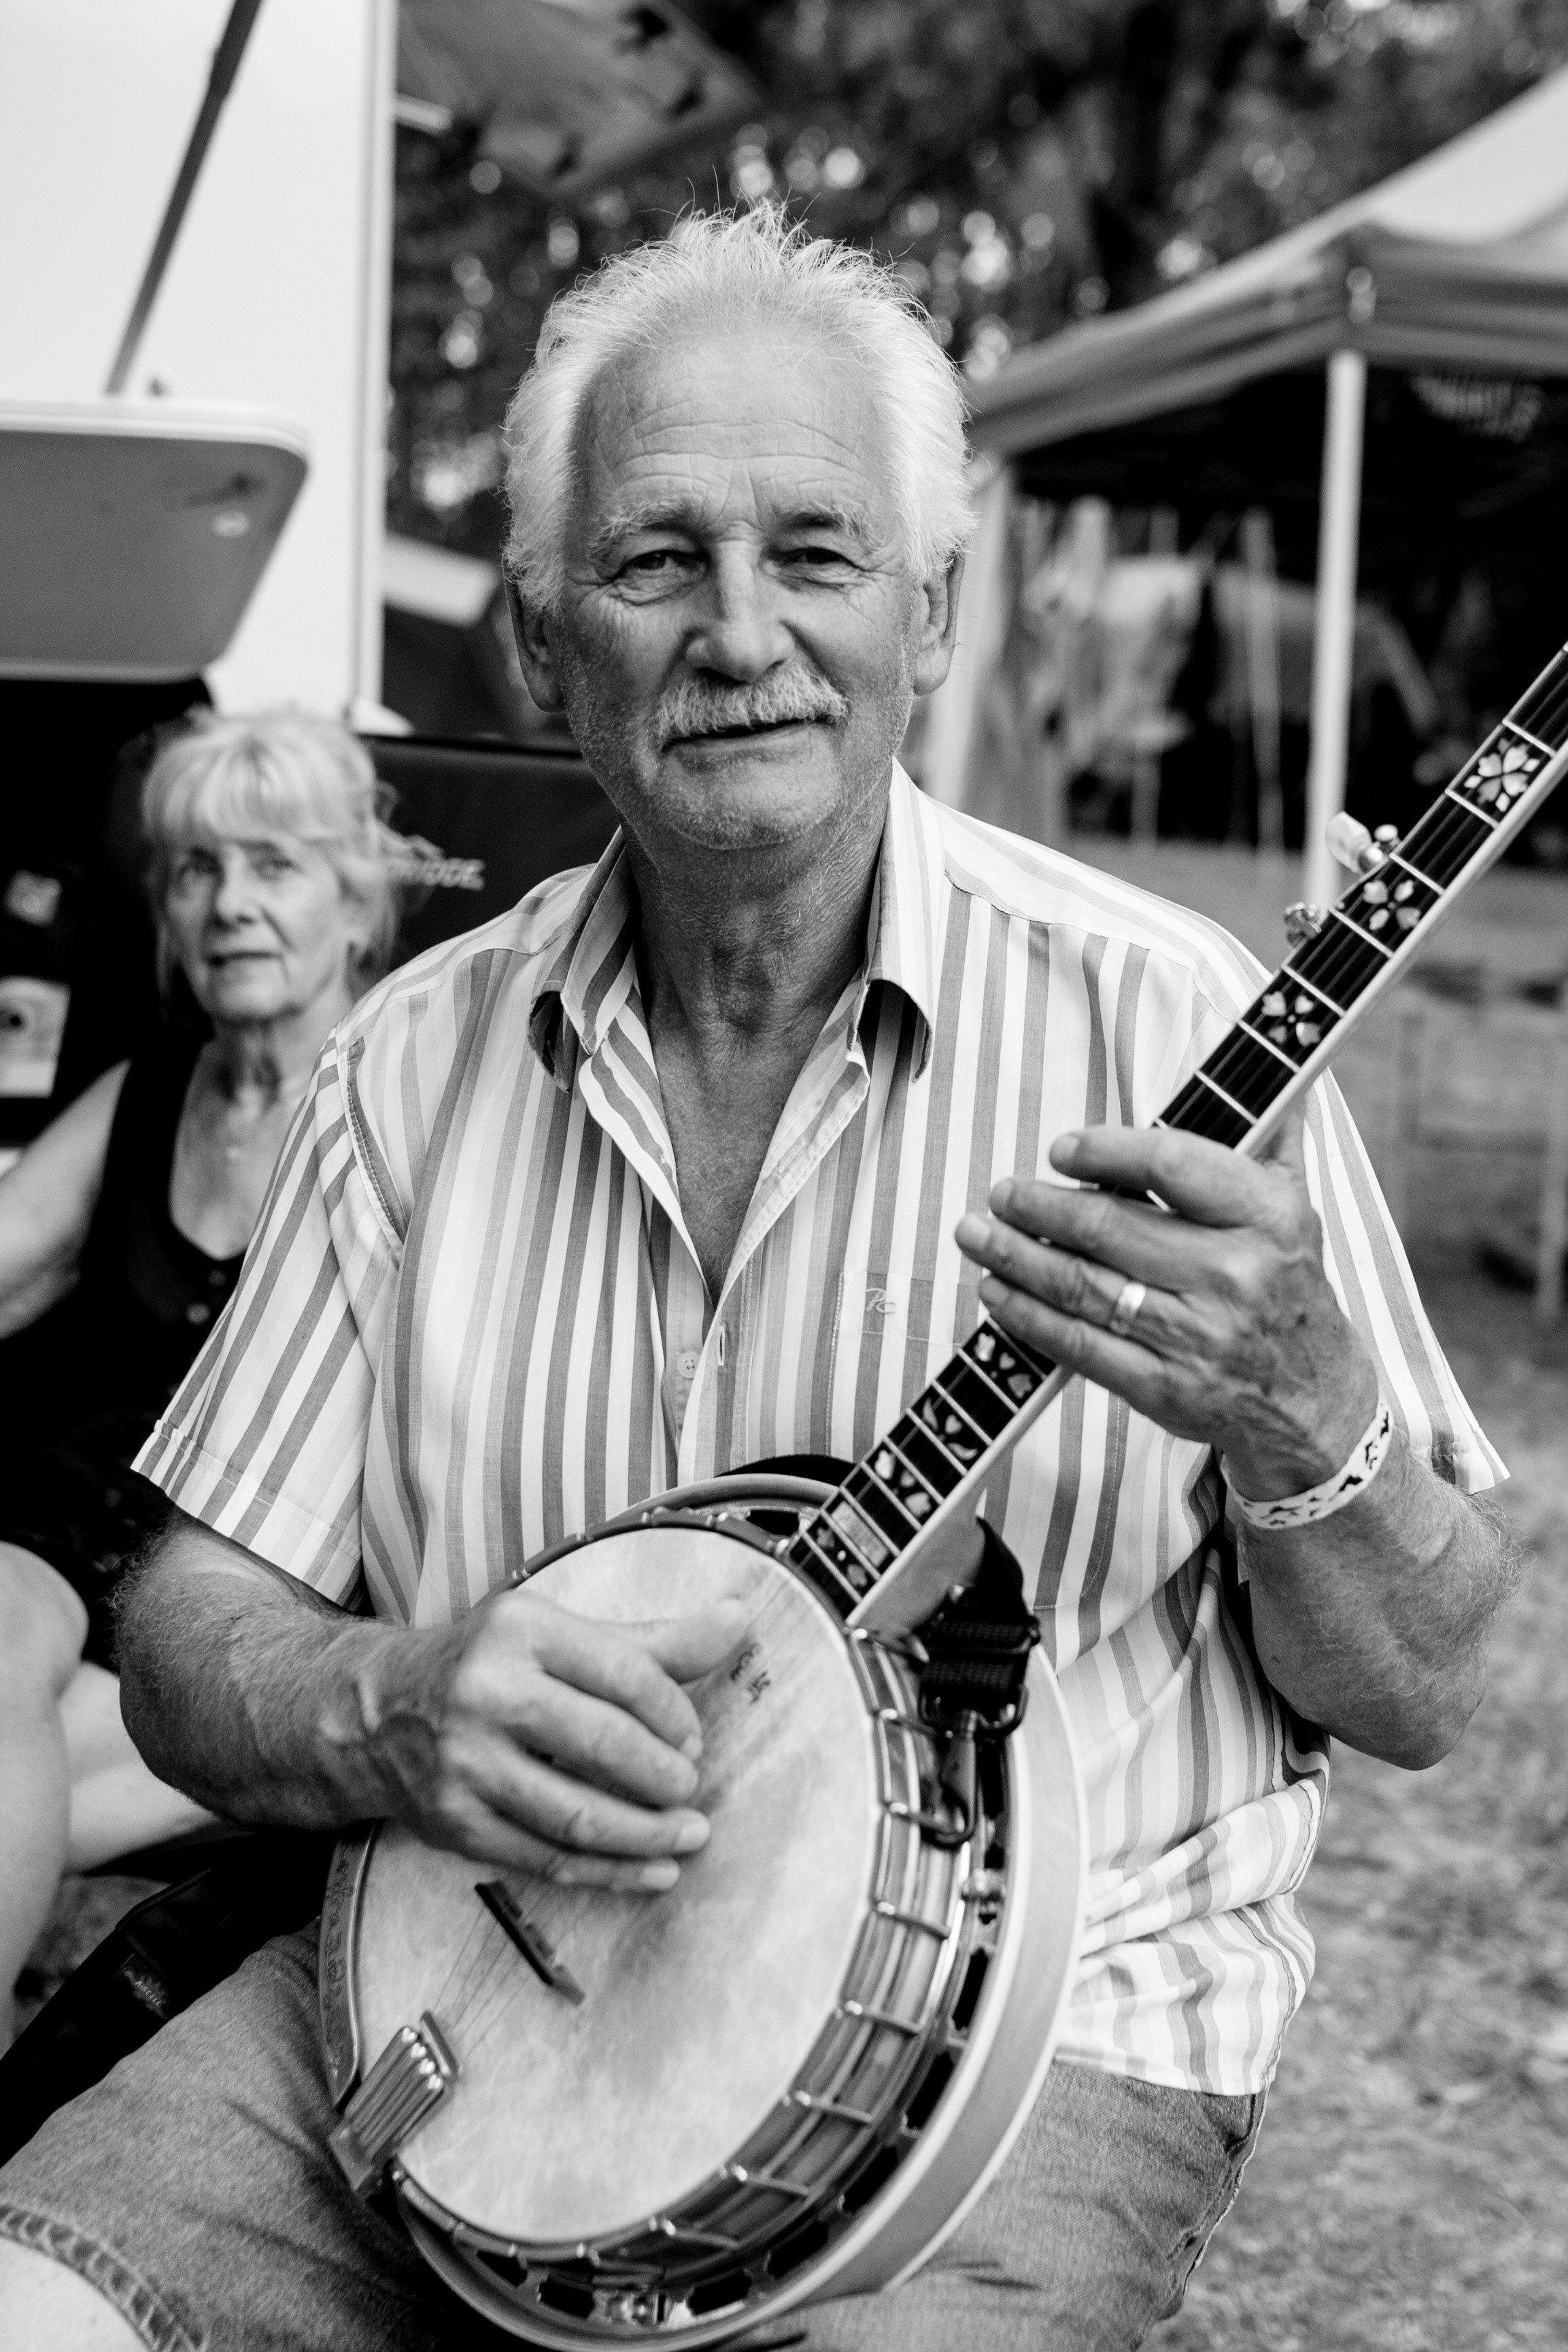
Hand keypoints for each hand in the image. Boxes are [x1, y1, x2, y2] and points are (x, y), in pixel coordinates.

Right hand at [364, 1585, 752, 1891]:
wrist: (374, 1714)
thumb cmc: (490, 1665)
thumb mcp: (559, 1634)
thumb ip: (652, 1641)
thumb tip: (741, 1619)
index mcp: (521, 1631)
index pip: (623, 1672)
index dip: (674, 1712)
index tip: (695, 1738)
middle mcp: (487, 1692)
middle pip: (602, 1744)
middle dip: (665, 1777)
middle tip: (692, 1789)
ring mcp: (467, 1763)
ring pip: (577, 1814)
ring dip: (647, 1835)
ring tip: (689, 1836)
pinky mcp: (456, 1823)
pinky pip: (546, 1857)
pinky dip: (609, 1872)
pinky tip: (652, 1872)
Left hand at [954, 1108, 1378, 1500]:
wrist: (1313, 1399)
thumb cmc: (1287, 1290)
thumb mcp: (1296, 1209)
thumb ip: (1270, 1139)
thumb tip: (1268, 1074)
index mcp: (1268, 1217)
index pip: (1170, 1166)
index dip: (1105, 1151)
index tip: (1062, 1149)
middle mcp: (1233, 1274)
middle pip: (1110, 1228)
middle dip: (1038, 1207)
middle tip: (1002, 1192)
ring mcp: (1197, 1336)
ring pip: (1083, 1286)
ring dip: (1016, 1257)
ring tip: (978, 1234)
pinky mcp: (1165, 1387)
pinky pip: (1079, 1344)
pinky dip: (1027, 1316)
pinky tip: (997, 1291)